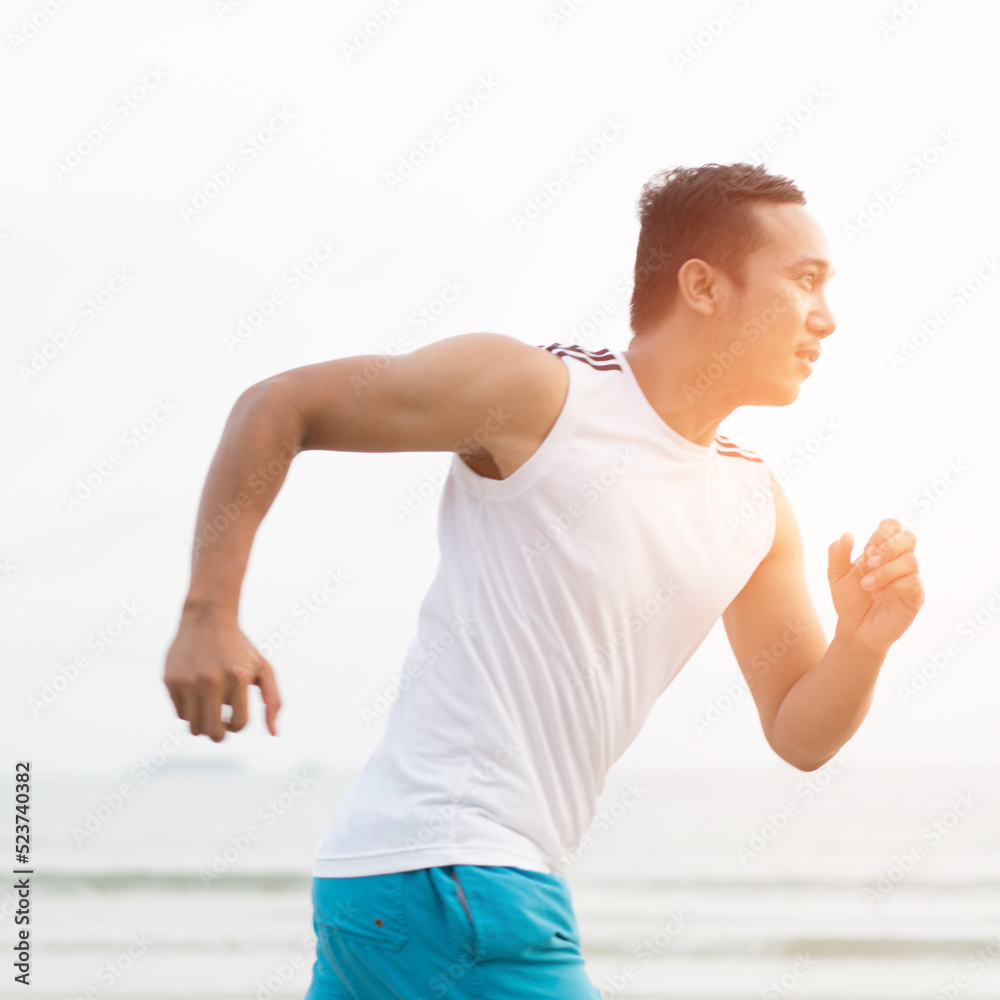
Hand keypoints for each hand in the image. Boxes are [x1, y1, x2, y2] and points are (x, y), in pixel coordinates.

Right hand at [163, 607, 280, 741]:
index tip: (236, 717)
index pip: (239, 724)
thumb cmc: (239, 649)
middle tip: (221, 726)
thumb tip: (274, 734)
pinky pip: (180, 713)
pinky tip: (196, 694)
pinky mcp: (171, 681)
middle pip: (213, 732)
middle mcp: (212, 681)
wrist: (207, 620)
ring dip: (203, 725)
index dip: (238, 726)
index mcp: (238, 678)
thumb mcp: (263, 669)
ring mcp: (188, 682)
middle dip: (219, 735)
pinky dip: (189, 711)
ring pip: (194, 727)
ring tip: (209, 710)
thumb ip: (273, 701)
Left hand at [827, 518, 924, 653]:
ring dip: (885, 571)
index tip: (866, 550)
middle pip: (908, 538)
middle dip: (887, 548)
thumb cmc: (849, 600)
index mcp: (881, 551)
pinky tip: (877, 595)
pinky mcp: (915, 596)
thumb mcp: (836, 576)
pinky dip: (892, 587)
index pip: (892, 526)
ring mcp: (909, 578)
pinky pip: (912, 583)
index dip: (881, 534)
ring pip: (910, 561)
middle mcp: (899, 561)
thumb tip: (847, 535)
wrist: (855, 628)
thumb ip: (837, 555)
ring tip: (866, 585)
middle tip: (868, 563)